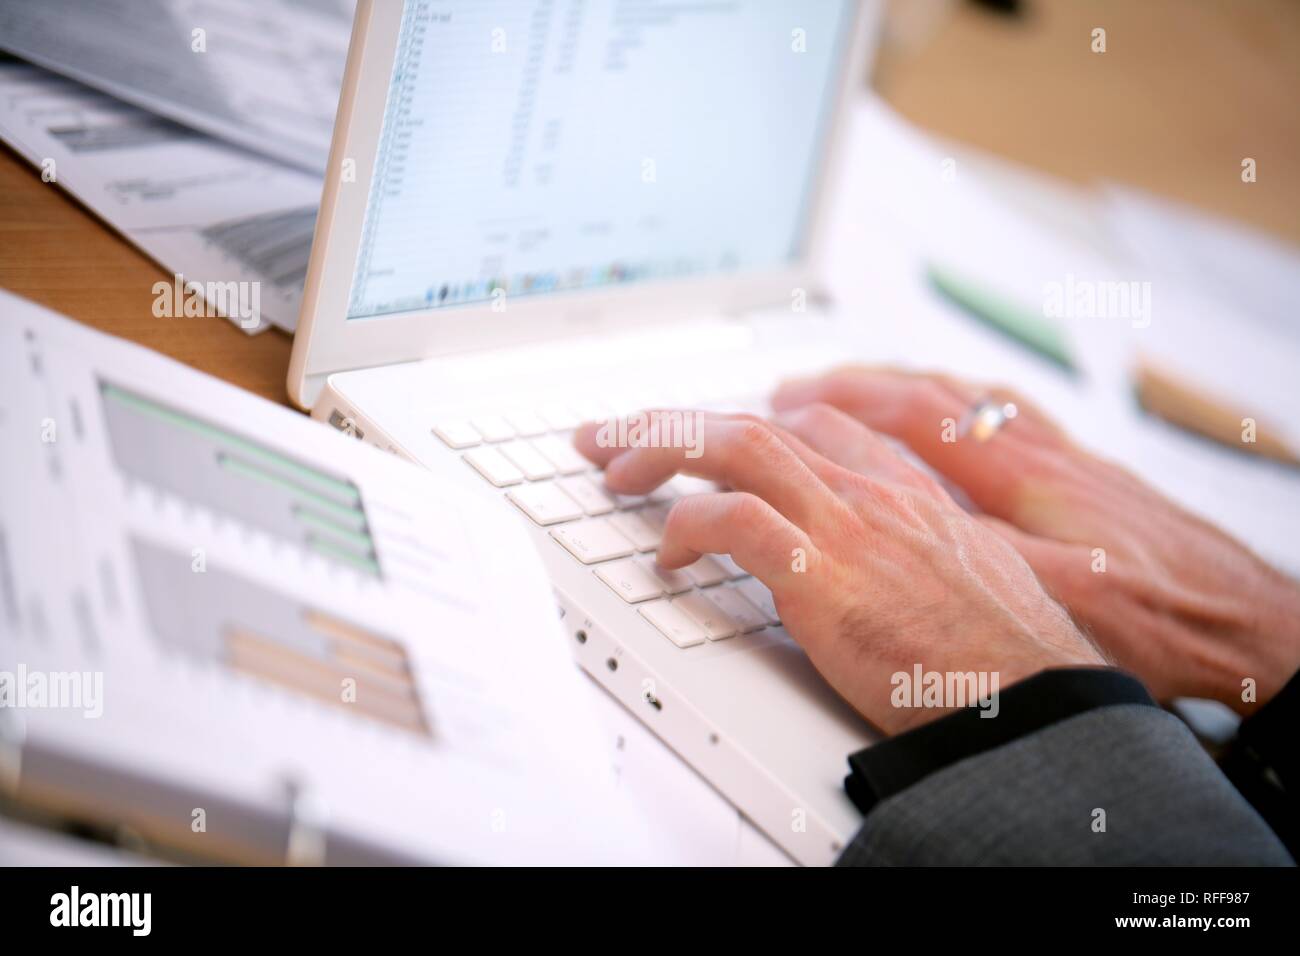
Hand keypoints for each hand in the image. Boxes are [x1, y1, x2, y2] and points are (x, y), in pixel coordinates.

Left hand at [573, 410, 1103, 734]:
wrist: (1036, 700)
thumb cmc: (1006, 658)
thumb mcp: (969, 579)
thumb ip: (919, 552)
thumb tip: (884, 565)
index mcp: (907, 493)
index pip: (815, 425)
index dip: (750, 420)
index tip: (711, 429)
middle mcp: (873, 493)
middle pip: (757, 424)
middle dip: (678, 422)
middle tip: (618, 434)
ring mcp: (848, 528)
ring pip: (738, 448)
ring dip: (664, 448)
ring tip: (616, 471)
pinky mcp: (824, 578)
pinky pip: (736, 522)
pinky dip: (688, 527)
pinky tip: (668, 555)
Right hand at [773, 366, 1299, 714]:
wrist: (1246, 624)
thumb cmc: (1163, 620)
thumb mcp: (1058, 598)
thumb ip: (978, 554)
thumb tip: (902, 524)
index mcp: (1025, 479)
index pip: (917, 415)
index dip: (843, 403)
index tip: (788, 403)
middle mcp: (1041, 453)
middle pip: (932, 393)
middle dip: (853, 386)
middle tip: (796, 390)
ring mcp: (1064, 458)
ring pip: (965, 398)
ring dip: (898, 388)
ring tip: (850, 393)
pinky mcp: (1084, 477)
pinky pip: (1002, 416)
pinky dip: (954, 406)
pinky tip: (944, 421)